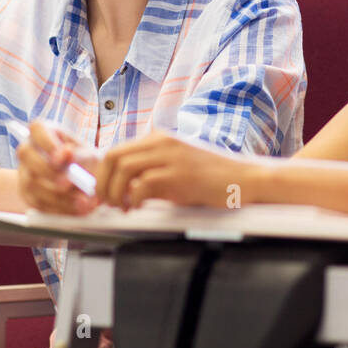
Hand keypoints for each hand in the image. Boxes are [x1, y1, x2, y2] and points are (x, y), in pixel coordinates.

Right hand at [17, 121, 97, 213]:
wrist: (85, 184)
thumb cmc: (85, 163)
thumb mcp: (87, 155)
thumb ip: (78, 154)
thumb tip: (65, 154)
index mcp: (44, 133)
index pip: (36, 128)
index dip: (48, 141)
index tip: (67, 153)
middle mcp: (29, 150)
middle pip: (26, 154)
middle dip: (48, 170)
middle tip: (70, 182)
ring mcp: (24, 173)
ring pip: (32, 183)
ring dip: (58, 194)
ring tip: (83, 201)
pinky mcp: (28, 195)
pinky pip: (37, 203)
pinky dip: (59, 208)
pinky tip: (77, 209)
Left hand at [97, 132, 256, 210]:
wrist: (245, 178)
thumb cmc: (213, 177)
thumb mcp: (177, 166)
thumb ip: (152, 170)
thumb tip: (123, 187)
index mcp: (159, 139)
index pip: (116, 150)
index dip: (102, 174)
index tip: (101, 192)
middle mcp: (162, 142)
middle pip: (113, 156)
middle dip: (102, 183)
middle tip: (106, 202)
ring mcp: (170, 157)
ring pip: (123, 168)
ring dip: (114, 192)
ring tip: (122, 207)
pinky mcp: (179, 175)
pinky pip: (143, 184)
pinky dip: (134, 199)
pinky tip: (138, 208)